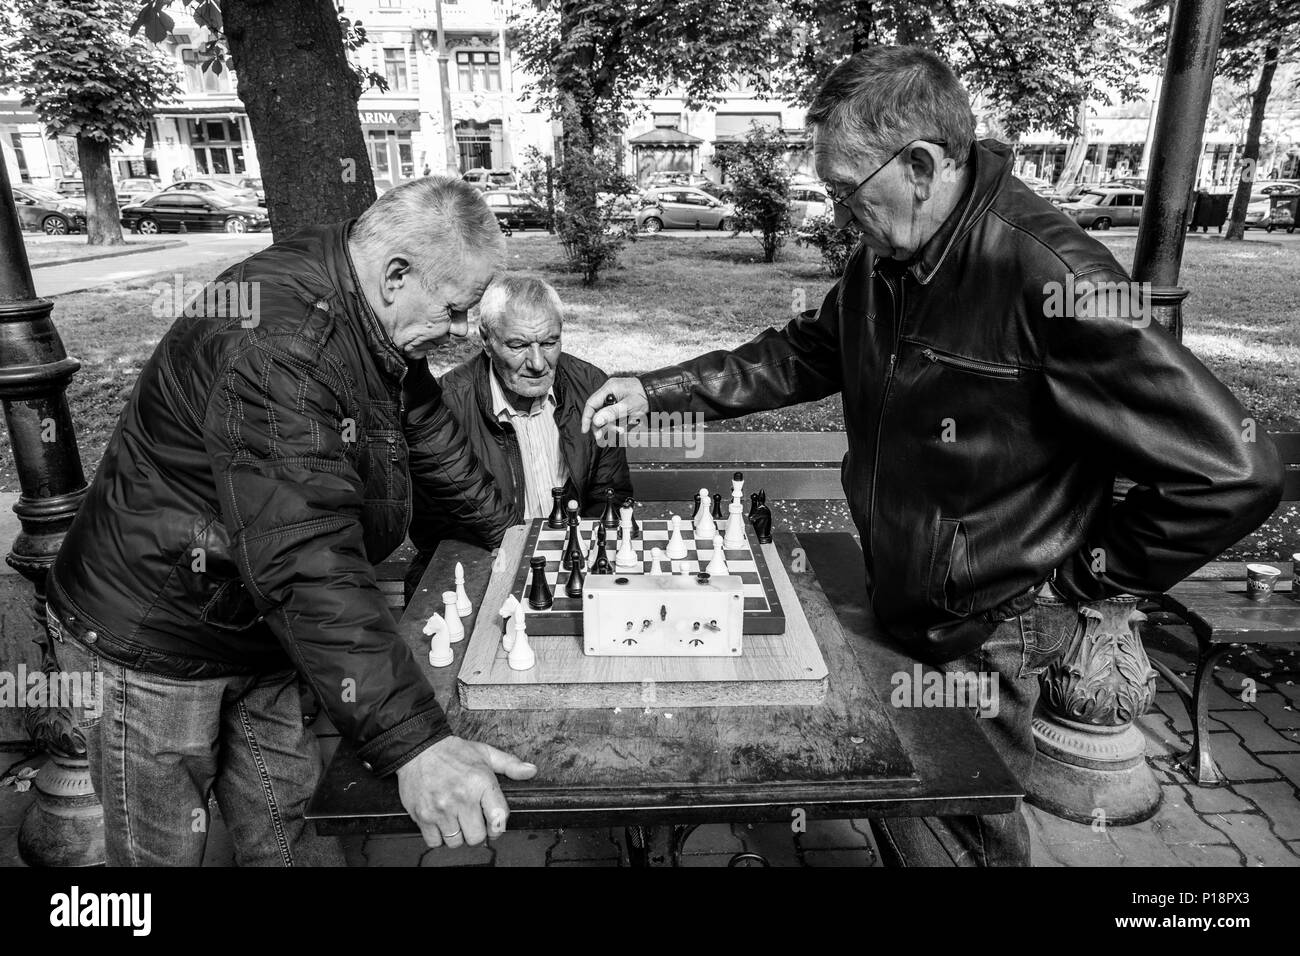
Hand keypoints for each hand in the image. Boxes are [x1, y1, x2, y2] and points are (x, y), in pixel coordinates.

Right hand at [396, 735, 536, 848]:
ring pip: (456, 842)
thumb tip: (531, 771)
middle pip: (477, 837)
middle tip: (472, 821)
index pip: (499, 819)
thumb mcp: (485, 753)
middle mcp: (461, 797)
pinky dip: (438, 836)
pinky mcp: (422, 815)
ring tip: (455, 820)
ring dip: (457, 835)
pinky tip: (440, 822)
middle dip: (477, 832)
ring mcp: (441, 809)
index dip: (498, 827)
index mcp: (480, 782)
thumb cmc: (452, 752)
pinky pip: (434, 842)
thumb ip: (510, 764)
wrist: (418, 748)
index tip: (493, 824)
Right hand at [581, 376, 648, 442]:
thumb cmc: (646, 396)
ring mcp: (615, 398)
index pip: (591, 403)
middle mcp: (610, 392)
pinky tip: (626, 425)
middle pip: (598, 412)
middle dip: (603, 424)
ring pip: (606, 416)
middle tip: (607, 435)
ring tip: (623, 429)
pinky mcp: (620, 404)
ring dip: (612, 425)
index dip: (587, 418)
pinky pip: (614, 416)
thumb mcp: (629, 406)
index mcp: (609, 388)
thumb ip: (611, 413)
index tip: (585, 430)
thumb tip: (596, 420)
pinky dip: (618, 422)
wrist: (658, 393)